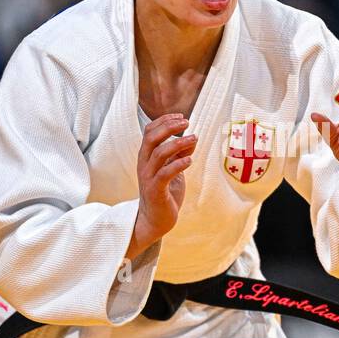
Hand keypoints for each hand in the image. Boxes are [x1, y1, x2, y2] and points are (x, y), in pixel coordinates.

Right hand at [127, 113, 195, 259]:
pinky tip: (190, 160)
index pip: (149, 131)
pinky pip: (165, 174)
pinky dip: (178, 164)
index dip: (164, 121)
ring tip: (194, 139)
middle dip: (169, 127)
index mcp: (146, 157)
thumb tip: (192, 139)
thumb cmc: (164, 193)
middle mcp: (144, 164)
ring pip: (159, 153)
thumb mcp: (173, 170)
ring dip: (178, 143)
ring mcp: (148, 177)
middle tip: (187, 123)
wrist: (155, 220)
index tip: (181, 117)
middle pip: (151, 138)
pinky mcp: (155, 190)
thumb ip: (179, 155)